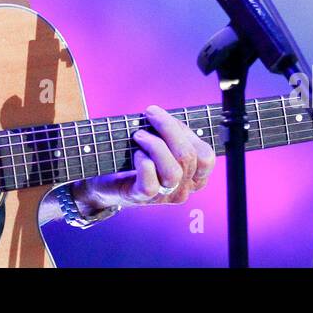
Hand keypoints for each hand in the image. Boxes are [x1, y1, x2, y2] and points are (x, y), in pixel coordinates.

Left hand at [75, 106, 215, 214]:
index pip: (205, 156)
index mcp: (194, 176)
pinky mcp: (141, 198)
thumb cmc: (137, 156)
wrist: (106, 180)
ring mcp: (164, 196)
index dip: (186, 131)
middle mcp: (183, 189)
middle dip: (168, 128)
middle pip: (188, 157)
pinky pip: (151, 184)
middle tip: (149, 114)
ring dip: (155, 146)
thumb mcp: (160, 143)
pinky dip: (143, 163)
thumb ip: (170, 133)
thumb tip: (163, 116)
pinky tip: (135, 154)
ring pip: (173, 172)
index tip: (165, 116)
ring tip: (139, 135)